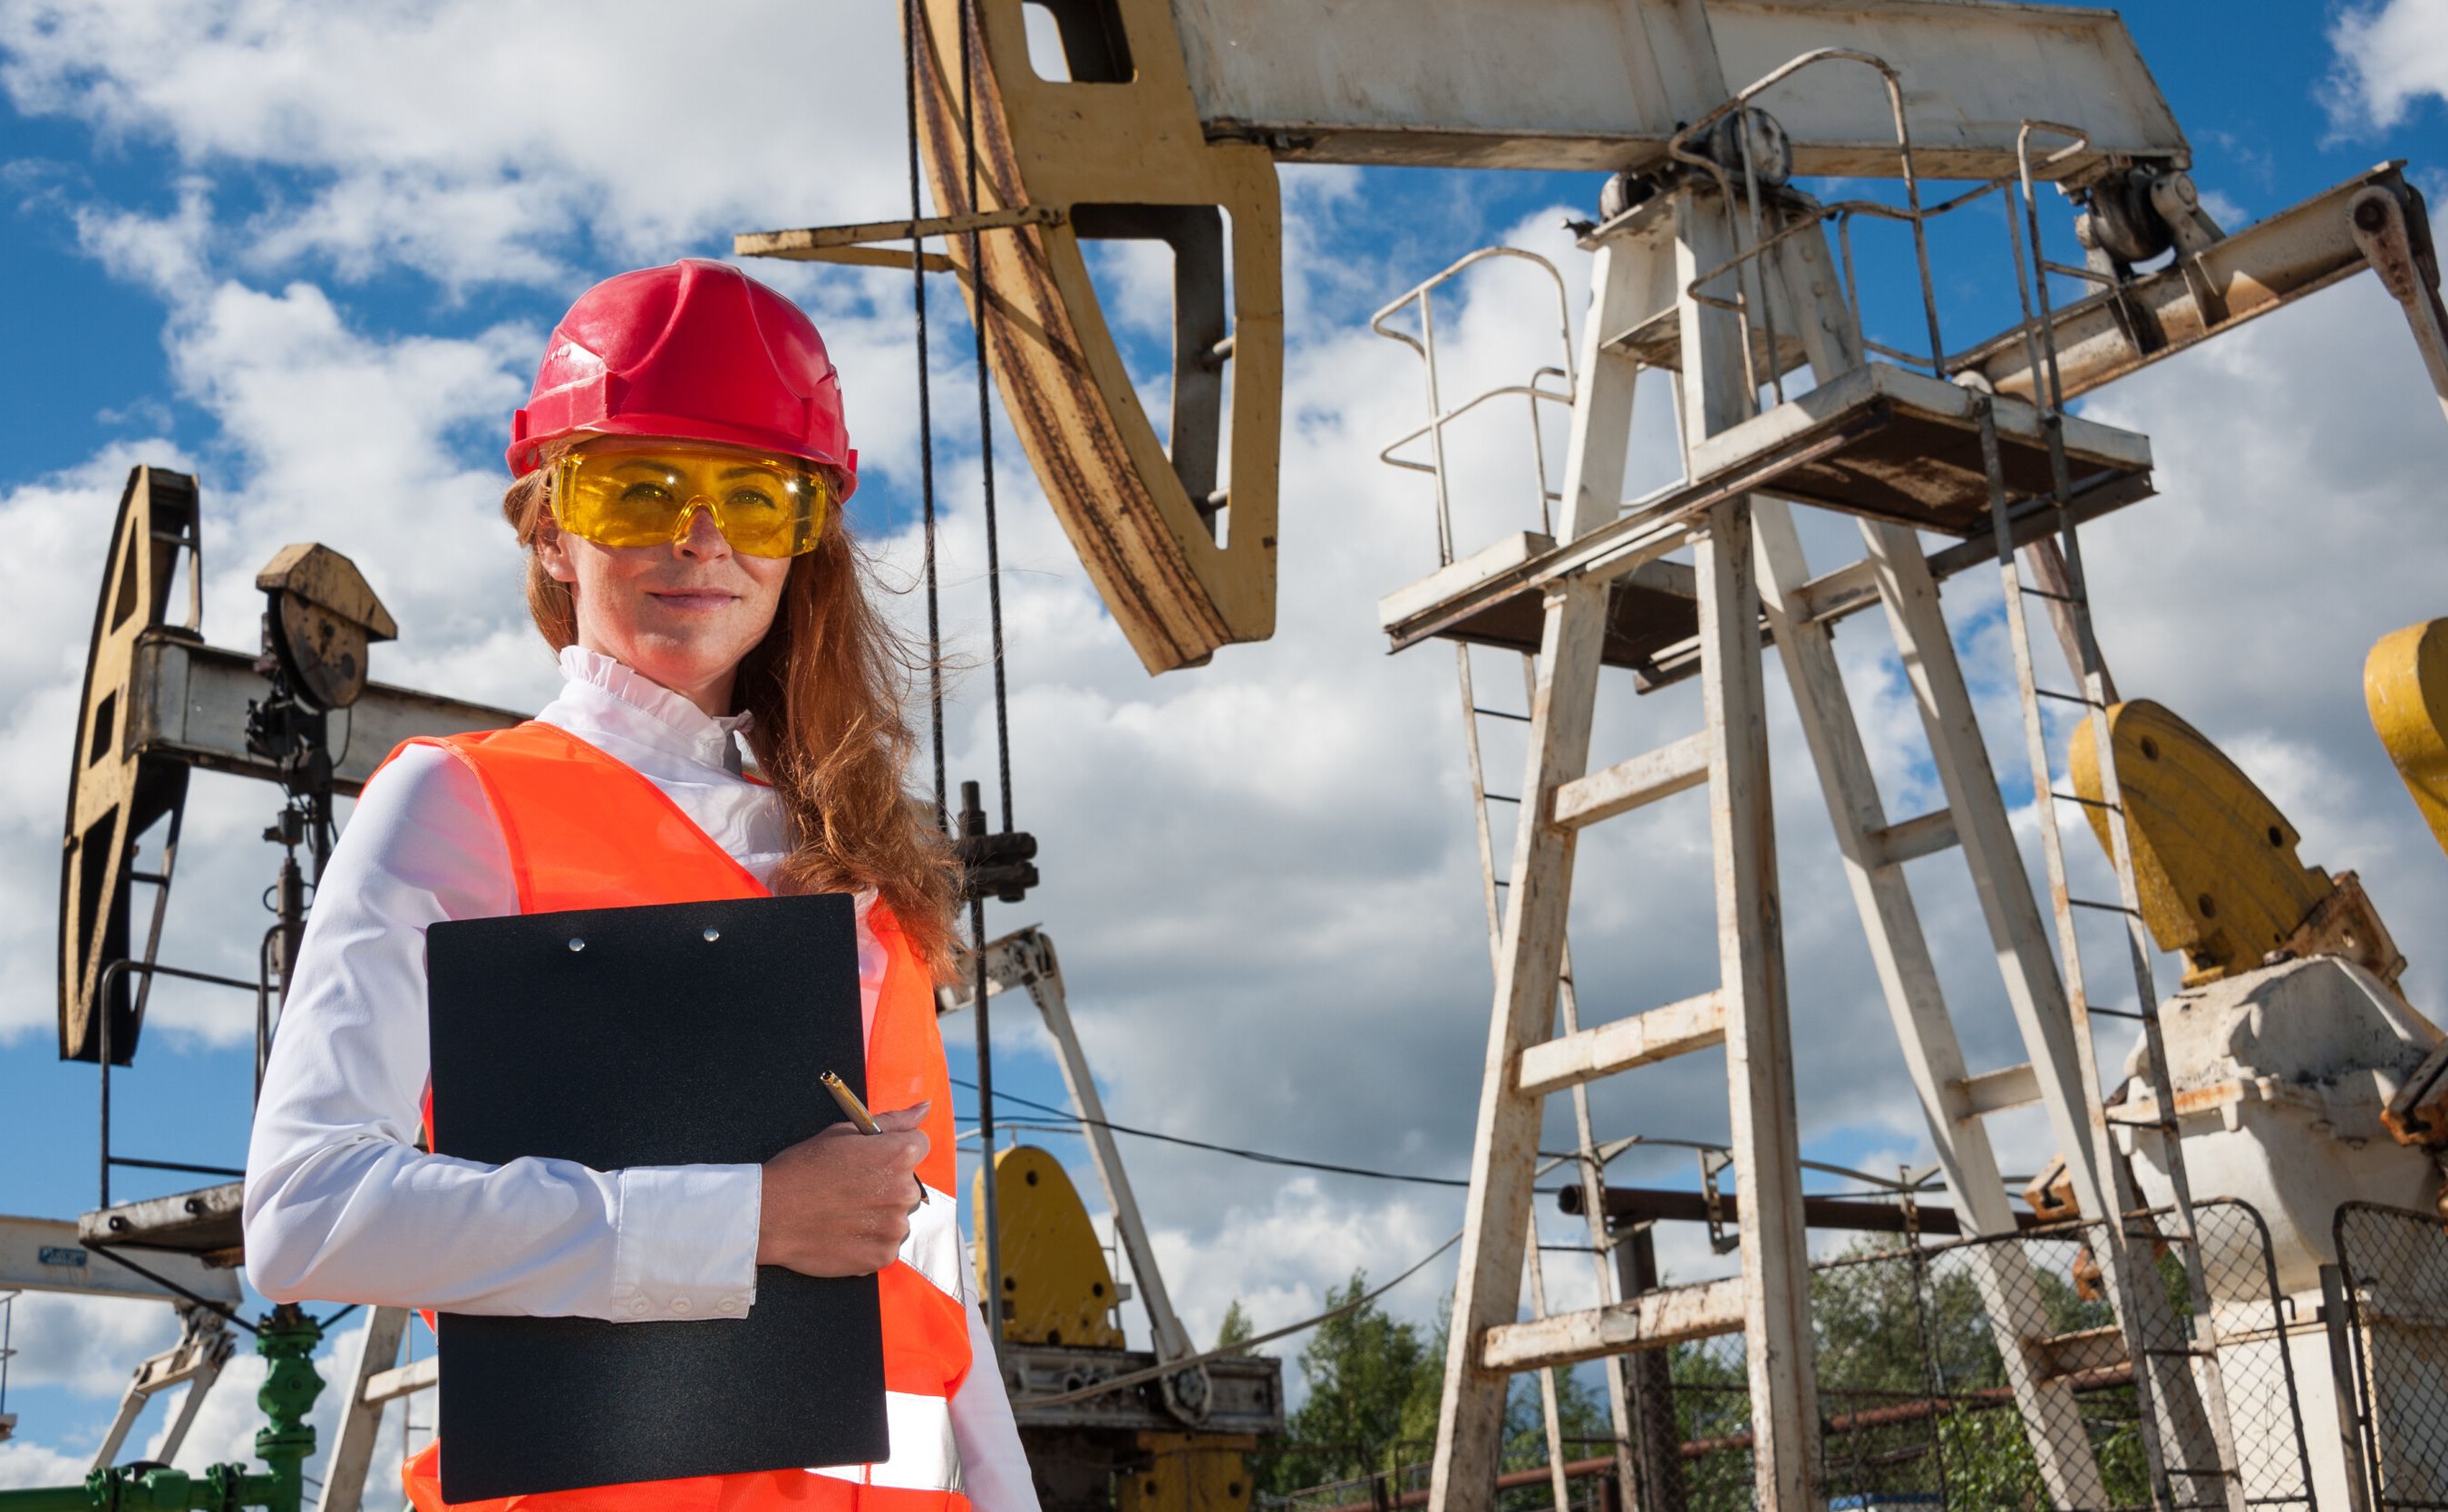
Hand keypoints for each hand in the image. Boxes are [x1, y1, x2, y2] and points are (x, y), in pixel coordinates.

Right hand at [756, 1102, 930, 1276]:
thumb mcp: (844, 1133)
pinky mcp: (883, 1256)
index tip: (872, 1161)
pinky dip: (869, 1241)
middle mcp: (905, 1191)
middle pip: (909, 1184)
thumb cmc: (802, 1169)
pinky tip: (844, 1233)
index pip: (919, 1146)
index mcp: (899, 1155)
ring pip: (897, 1217)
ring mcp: (895, 1227)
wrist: (770, 1214)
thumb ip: (892, 1121)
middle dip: (887, 1184)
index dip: (893, 1151)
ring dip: (879, 1215)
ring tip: (844, 1213)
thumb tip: (924, 1108)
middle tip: (851, 1189)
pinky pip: (886, 1244)